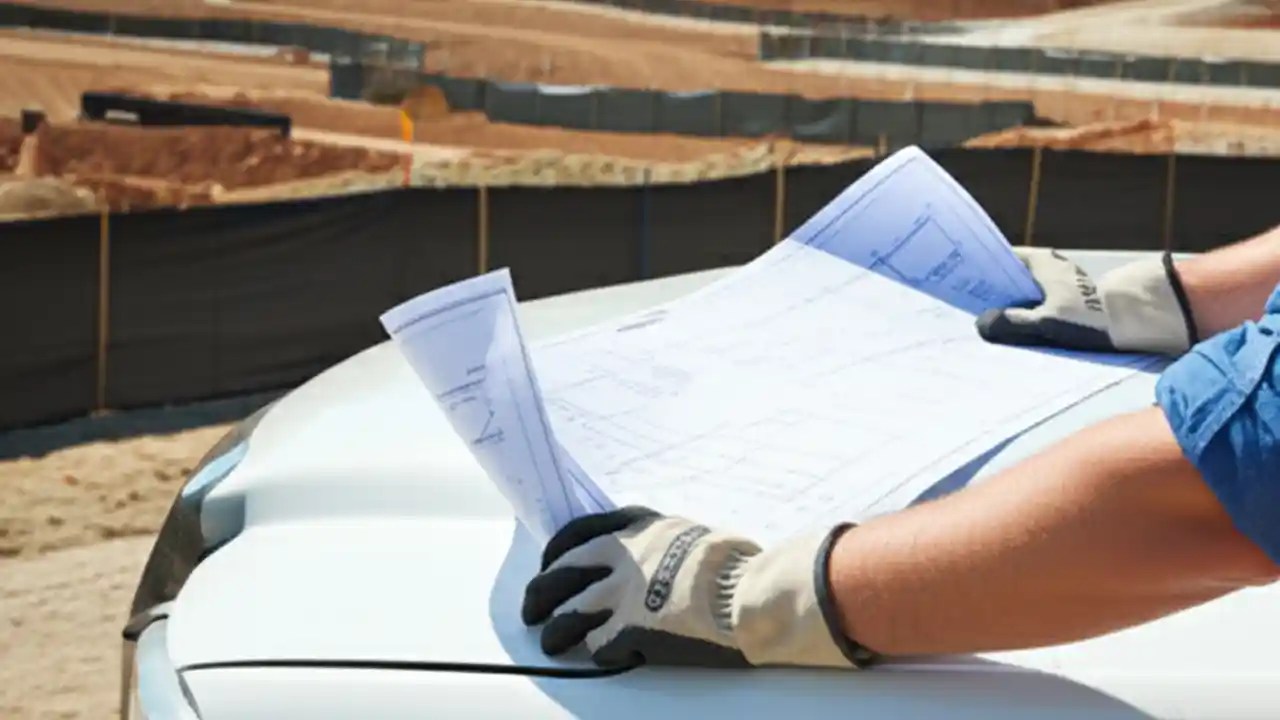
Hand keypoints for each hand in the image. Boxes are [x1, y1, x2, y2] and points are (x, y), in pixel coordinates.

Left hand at [521, 506, 876, 668]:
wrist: (749, 594)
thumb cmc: (734, 564)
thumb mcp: (688, 533)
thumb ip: (659, 541)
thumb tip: (655, 551)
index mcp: (637, 529)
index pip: (576, 533)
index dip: (555, 552)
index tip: (549, 564)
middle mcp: (622, 558)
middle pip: (559, 575)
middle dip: (538, 594)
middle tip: (532, 610)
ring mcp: (623, 596)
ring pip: (566, 615)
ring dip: (554, 632)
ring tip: (551, 642)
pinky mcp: (632, 633)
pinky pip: (598, 647)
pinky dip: (598, 653)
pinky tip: (605, 655)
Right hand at [976, 248, 1195, 354]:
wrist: (1131, 323)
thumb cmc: (1088, 318)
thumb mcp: (1045, 323)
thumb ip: (1011, 324)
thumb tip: (982, 324)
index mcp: (1040, 261)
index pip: (1000, 257)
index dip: (982, 268)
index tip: (964, 280)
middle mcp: (1050, 264)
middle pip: (1011, 273)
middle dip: (994, 287)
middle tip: (973, 304)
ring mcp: (1061, 278)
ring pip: (1025, 287)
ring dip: (1011, 301)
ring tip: (994, 318)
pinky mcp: (1069, 295)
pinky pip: (1038, 299)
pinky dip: (1027, 308)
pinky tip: (1020, 326)